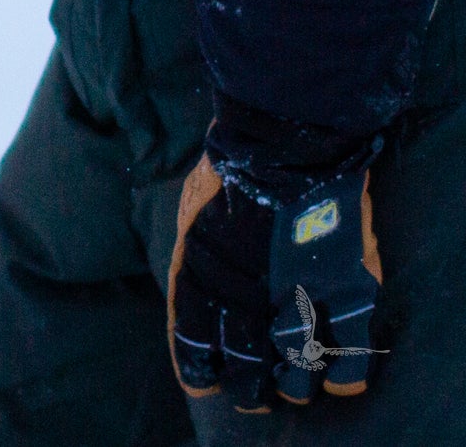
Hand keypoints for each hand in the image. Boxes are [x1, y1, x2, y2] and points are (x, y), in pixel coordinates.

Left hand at [169, 148, 382, 411]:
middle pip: (249, 365)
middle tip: (255, 394)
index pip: (196, 340)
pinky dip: (346, 372)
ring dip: (296, 385)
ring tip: (295, 389)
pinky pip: (349, 348)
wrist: (281, 146)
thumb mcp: (191, 214)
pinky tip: (340, 382)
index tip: (206, 383)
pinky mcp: (344, 291)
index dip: (201, 367)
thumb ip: (196, 257)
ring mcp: (299, 298)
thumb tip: (199, 287)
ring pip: (299, 367)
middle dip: (251, 386)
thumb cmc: (227, 170)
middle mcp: (248, 300)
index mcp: (203, 279)